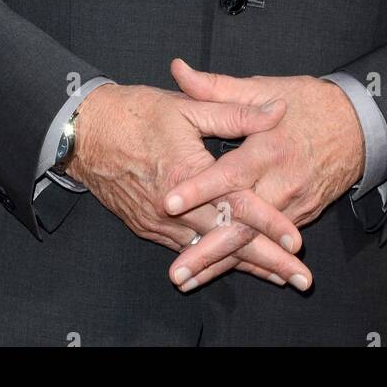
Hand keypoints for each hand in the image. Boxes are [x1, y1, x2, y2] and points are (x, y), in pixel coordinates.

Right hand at [69, 82, 311, 289]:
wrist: (84, 133)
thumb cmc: (136, 113)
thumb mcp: (188, 107)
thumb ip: (235, 112)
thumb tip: (276, 110)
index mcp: (187, 173)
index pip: (237, 205)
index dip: (268, 224)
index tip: (296, 242)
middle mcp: (173, 208)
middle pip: (229, 240)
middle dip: (268, 262)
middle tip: (302, 279)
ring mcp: (159, 222)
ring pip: (209, 251)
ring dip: (246, 267)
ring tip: (280, 279)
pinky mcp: (148, 227)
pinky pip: (187, 250)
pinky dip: (214, 261)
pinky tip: (235, 267)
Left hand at [161, 59, 364, 289]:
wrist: (360, 127)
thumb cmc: (308, 104)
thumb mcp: (265, 87)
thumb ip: (218, 88)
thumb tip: (180, 70)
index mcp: (269, 148)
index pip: (230, 174)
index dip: (200, 188)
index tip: (169, 201)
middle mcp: (281, 182)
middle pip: (242, 223)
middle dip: (207, 249)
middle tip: (176, 271)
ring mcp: (293, 205)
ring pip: (254, 241)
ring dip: (221, 264)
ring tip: (187, 281)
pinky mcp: (300, 217)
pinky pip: (270, 244)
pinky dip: (246, 262)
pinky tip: (217, 274)